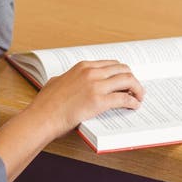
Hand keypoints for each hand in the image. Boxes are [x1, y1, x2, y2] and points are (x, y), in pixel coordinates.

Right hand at [28, 59, 144, 138]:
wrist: (42, 117)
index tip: (126, 80)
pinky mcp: (99, 101)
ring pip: (127, 80)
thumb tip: (65, 81)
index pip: (111, 64)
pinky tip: (134, 106)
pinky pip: (124, 98)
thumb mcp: (56, 82)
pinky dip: (132, 101)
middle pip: (123, 69)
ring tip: (139, 97)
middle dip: (132, 79)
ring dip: (137, 89)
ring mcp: (96, 86)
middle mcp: (91, 72)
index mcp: (83, 66)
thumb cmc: (46, 104)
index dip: (122, 72)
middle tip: (136, 89)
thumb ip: (65, 78)